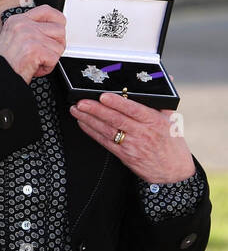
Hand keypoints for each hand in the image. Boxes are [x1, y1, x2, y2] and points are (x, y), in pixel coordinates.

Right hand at [0, 5, 65, 83]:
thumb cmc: (5, 61)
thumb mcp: (13, 36)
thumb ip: (30, 29)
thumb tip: (51, 28)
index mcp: (17, 20)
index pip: (46, 11)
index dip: (58, 20)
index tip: (59, 27)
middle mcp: (23, 25)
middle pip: (59, 29)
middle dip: (57, 44)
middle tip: (47, 52)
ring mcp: (29, 36)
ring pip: (59, 46)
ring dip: (51, 57)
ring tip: (37, 61)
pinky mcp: (35, 49)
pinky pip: (55, 58)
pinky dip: (48, 67)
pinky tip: (36, 67)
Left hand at [70, 93, 195, 183]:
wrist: (174, 172)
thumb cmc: (171, 143)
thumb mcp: (171, 121)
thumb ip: (162, 100)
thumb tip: (166, 78)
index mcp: (155, 121)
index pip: (134, 110)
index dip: (118, 103)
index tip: (103, 96)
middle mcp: (143, 133)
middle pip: (116, 119)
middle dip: (96, 110)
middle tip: (81, 101)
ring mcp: (132, 145)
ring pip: (107, 130)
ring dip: (89, 119)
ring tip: (76, 109)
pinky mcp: (124, 155)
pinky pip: (105, 142)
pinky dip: (92, 132)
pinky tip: (82, 123)